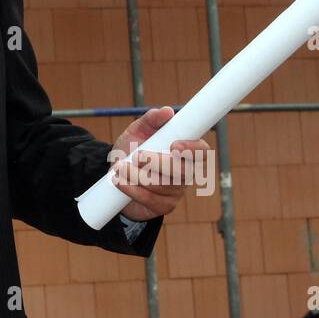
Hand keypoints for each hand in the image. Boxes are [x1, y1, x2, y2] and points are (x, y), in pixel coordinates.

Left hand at [110, 105, 211, 221]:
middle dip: (157, 163)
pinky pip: (151, 199)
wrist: (116, 175)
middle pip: (182, 171)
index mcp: (184, 151)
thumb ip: (151, 120)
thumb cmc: (132, 150)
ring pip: (163, 186)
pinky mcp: (163, 206)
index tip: (174, 146)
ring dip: (137, 175)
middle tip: (137, 156)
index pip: (202, 151)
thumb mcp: (137, 131)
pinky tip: (120, 182)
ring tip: (120, 167)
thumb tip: (167, 111)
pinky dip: (132, 189)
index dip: (193, 149)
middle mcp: (185, 172)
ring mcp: (176, 191)